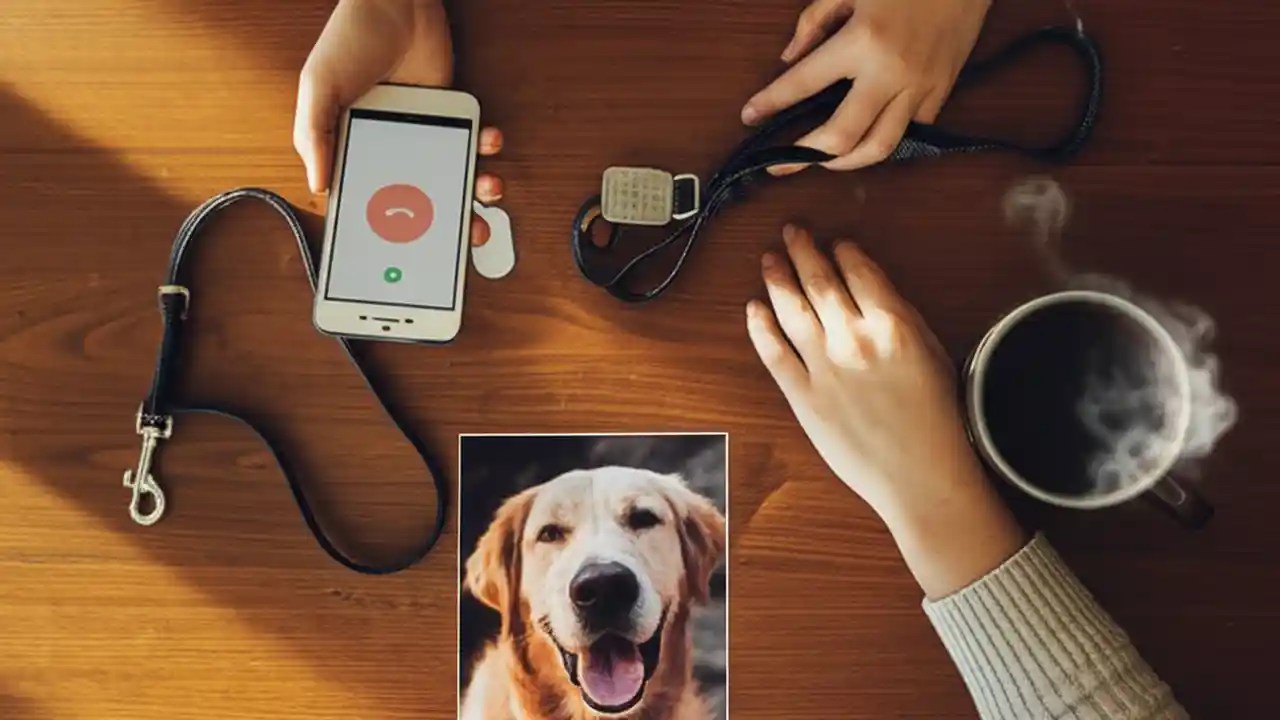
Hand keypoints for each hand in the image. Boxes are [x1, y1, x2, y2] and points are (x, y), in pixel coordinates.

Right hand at [294, 0, 503, 245]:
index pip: (372, 202)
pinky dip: (487, 146)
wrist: (394, 1)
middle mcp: (391, 148)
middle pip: (422, 199)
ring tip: (489, 191)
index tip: (411, 255)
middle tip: (469, 235)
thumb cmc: (349, 40)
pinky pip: (473, 141)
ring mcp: (424, 134)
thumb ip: (314, 136)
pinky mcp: (451, 116)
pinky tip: (491, 142)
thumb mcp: (317, 88)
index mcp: (353, 149)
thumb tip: (318, 185)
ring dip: (477, 189)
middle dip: (448, 222)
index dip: (391, 231)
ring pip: (454, 175)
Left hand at [742, 0, 990, 172]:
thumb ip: (813, 22)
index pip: (803, 83)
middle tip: (779, 163)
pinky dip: (883, 142)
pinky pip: (909, 132)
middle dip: (804, 156)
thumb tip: (789, 59)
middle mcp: (889, 71)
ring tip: (821, 163)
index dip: (770, 103)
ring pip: (879, 147)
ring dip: (844, 164)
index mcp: (862, 39)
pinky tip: (864, 140)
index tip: (750, 115)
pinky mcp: (941, 92)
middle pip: (841, 136)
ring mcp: (919, 86)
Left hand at [746, 225, 1024, 597]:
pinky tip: (754, 308)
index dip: (843, 252)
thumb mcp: (933, 354)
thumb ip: (902, 318)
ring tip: (769, 260)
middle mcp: (854, 340)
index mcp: (893, 326)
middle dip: (803, 251)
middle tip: (792, 233)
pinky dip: (761, 327)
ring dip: (778, 278)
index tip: (836, 243)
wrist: (922, 476)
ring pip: (791, 310)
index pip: (860, 271)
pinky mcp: (804, 397)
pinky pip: (774, 354)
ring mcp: (825, 368)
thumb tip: (874, 290)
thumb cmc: (938, 420)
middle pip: (820, 282)